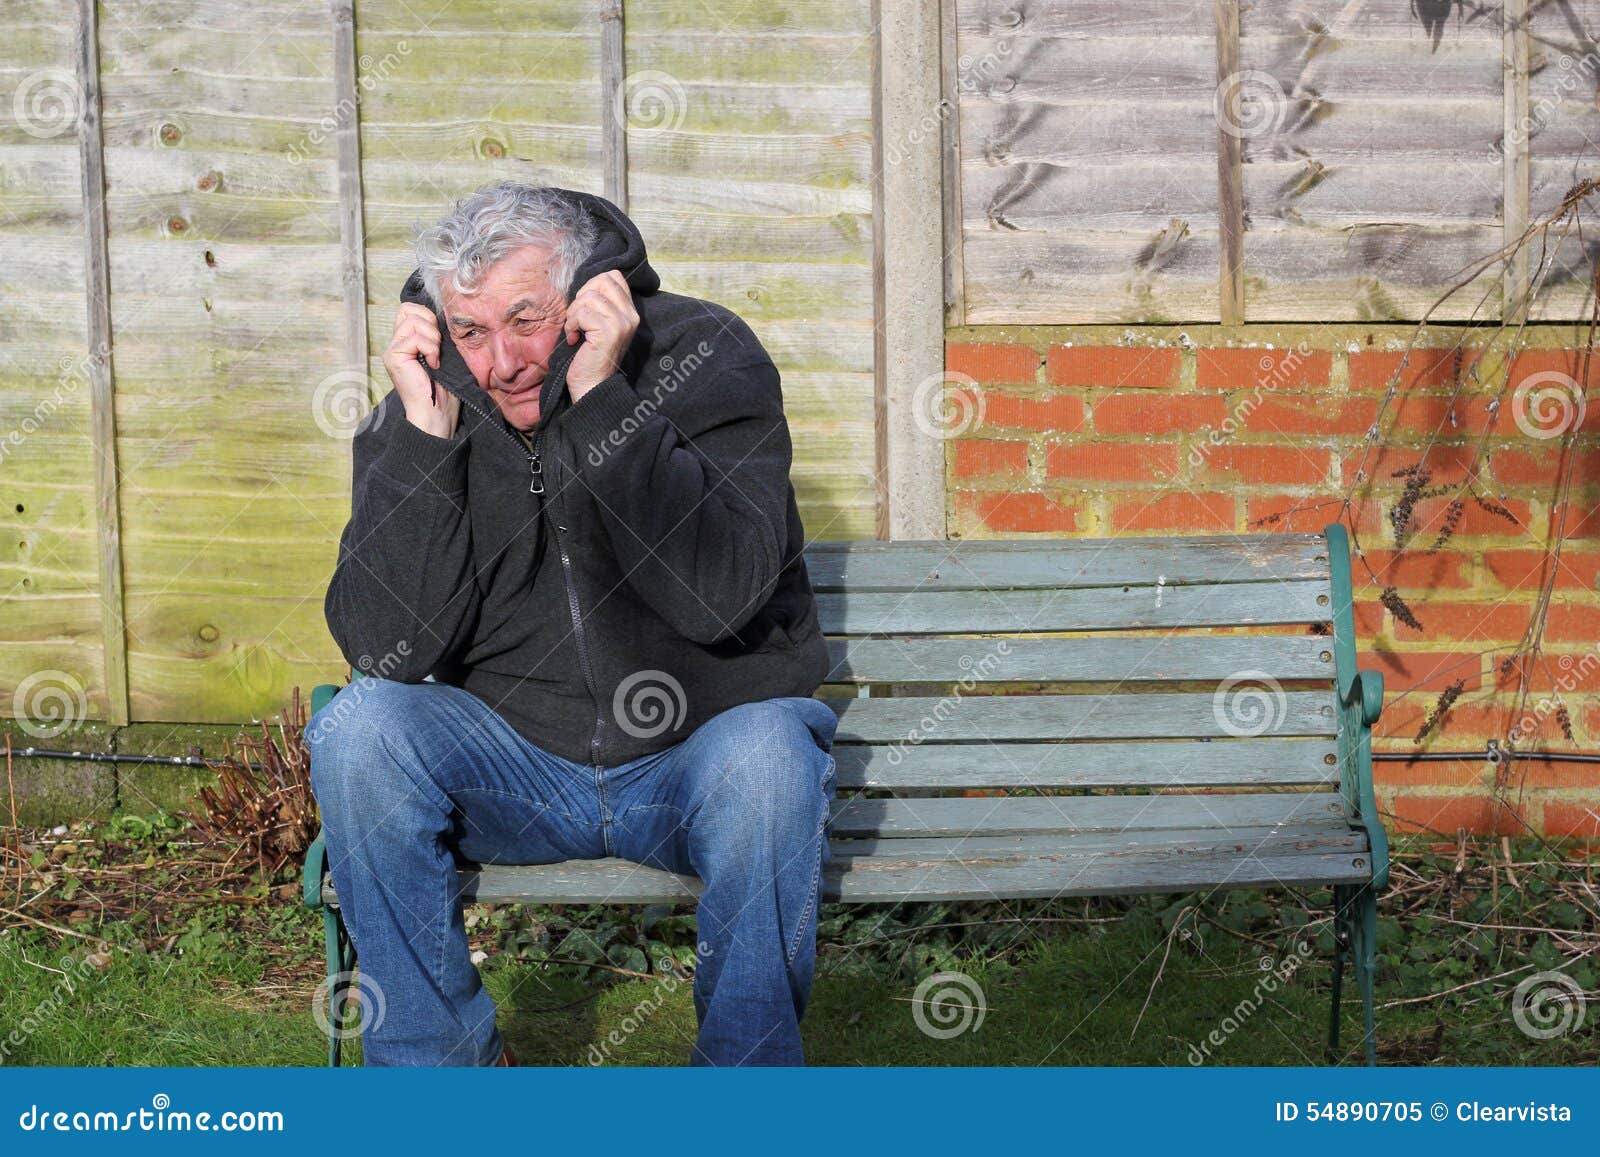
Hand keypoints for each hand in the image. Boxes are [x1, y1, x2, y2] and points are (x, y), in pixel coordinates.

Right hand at [383, 302, 459, 437]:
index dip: (428, 316)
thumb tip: (443, 315)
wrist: (437, 412)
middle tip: (438, 345)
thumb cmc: (444, 388)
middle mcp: (396, 343)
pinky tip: (433, 365)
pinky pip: (415, 338)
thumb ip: (437, 334)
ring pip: (412, 320)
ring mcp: (392, 350)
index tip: (440, 338)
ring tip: (436, 356)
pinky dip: (430, 349)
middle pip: (407, 308)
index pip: (410, 309)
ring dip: (432, 337)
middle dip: (430, 322)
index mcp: (406, 341)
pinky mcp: (393, 356)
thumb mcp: (443, 354)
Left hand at [564, 270, 639, 401]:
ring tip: (576, 330)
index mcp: (630, 312)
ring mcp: (622, 323)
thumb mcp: (600, 324)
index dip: (593, 285)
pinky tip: (574, 339)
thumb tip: (587, 283)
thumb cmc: (590, 355)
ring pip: (589, 297)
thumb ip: (600, 303)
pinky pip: (582, 313)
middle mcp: (631, 315)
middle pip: (602, 280)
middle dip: (582, 296)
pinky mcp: (609, 331)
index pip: (614, 276)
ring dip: (574, 313)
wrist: (593, 386)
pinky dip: (571, 325)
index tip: (585, 307)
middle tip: (578, 318)